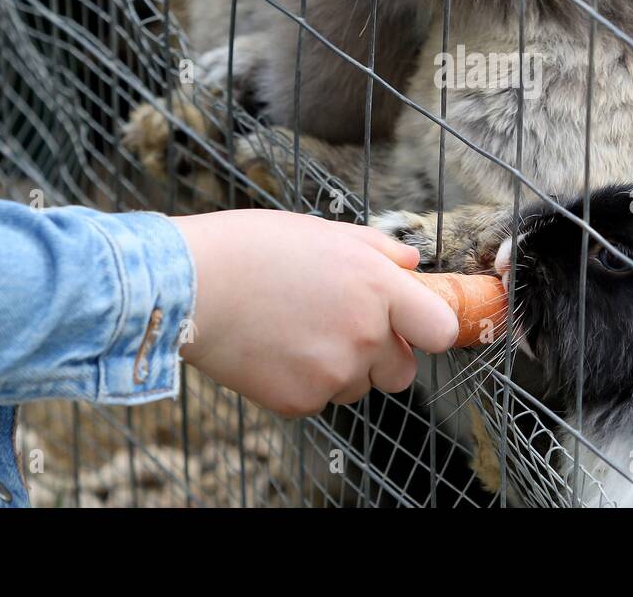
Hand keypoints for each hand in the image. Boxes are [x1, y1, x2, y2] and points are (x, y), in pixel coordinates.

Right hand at [170, 210, 459, 417]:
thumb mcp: (324, 231)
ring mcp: (333, 373)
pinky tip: (273, 351)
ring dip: (338, 369)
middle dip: (381, 357)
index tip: (414, 327)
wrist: (190, 284)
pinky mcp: (299, 401)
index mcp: (378, 288)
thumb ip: (377, 250)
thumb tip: (412, 264)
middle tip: (341, 328)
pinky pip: (317, 401)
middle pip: (402, 372)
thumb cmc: (253, 248)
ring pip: (355, 387)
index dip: (430, 331)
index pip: (441, 331)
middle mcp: (365, 334)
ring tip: (295, 332)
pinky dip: (300, 384)